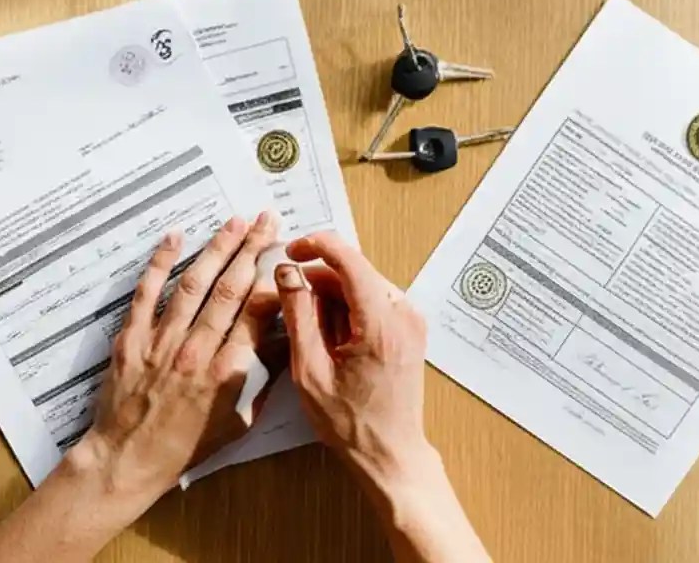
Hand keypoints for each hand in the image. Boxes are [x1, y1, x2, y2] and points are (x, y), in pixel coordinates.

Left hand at [0, 213, 284, 562]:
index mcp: (227, 372)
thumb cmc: (185, 446)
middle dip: (252, 249)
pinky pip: (147, 293)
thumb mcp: (238, 421)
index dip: (273, 279)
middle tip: (266, 221)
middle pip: (230, 288)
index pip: (257, 313)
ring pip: (194, 283)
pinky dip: (161, 262)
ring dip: (217, 248)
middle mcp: (196, 351)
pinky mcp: (132, 338)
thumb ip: (262, 379)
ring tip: (234, 222)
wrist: (128, 459)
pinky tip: (176, 237)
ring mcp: (162, 342)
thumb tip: (287, 344)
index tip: (284, 256)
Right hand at [275, 231, 490, 562]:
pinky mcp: (410, 326)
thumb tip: (287, 273)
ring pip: (361, 284)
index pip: (349, 259)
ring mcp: (411, 319)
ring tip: (317, 339)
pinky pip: (372, 300)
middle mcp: (404, 314)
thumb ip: (298, 315)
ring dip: (332, 299)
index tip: (289, 251)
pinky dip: (348, 310)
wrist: (390, 452)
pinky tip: (334, 340)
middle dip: (318, 283)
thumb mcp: (310, 370)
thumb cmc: (350, 422)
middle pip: (353, 271)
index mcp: (381, 324)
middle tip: (292, 311)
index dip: (315, 246)